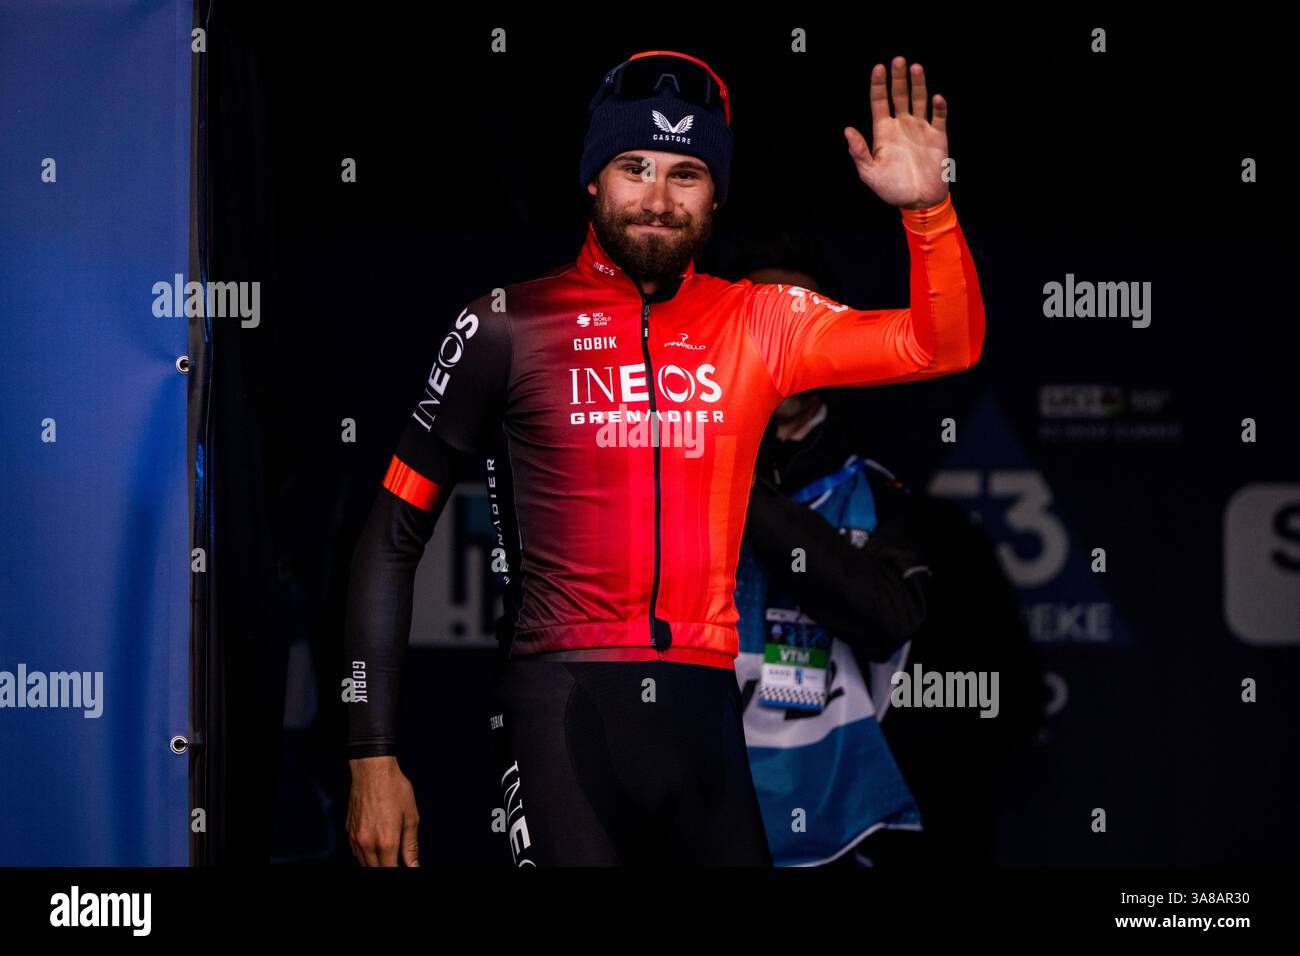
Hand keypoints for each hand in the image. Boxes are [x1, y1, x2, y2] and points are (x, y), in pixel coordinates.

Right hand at [347, 756, 420, 866]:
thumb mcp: (411, 817)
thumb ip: (411, 845)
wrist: (373, 771)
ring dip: (374, 864)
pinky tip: (374, 850)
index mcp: (386, 842)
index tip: (405, 867)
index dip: (399, 871)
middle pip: (374, 870)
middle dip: (386, 868)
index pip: (390, 871)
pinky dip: (364, 856)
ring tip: (387, 858)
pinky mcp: (348, 830)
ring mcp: (355, 838)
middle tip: (396, 861)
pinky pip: (355, 852)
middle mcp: (367, 843)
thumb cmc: (395, 790)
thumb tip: (414, 866)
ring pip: (363, 863)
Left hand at [844, 56, 948, 209]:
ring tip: (916, 68)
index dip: (878, 85)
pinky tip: (936, 98)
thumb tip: (847, 130)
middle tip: (898, 60)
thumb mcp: (870, 173)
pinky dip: (938, 107)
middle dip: (898, 78)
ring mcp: (920, 128)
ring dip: (918, 85)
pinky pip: (939, 117)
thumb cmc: (892, 189)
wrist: (918, 201)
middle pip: (899, 95)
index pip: (879, 102)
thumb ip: (859, 151)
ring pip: (919, 100)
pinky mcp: (938, 136)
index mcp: (883, 131)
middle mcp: (902, 125)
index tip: (878, 68)